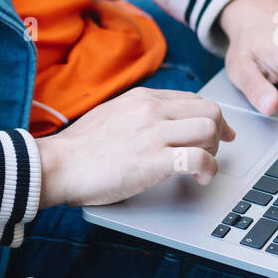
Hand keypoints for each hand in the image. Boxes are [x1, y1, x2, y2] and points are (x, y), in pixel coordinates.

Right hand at [37, 85, 234, 208]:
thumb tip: (157, 121)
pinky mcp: (155, 160)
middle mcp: (152, 110)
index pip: (193, 99)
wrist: (60, 164)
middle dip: (218, 132)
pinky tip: (200, 179)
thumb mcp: (111, 113)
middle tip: (211, 152)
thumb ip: (137, 113)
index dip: (211, 117)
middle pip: (209, 110)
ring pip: (209, 129)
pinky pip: (199, 158)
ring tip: (202, 166)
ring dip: (214, 150)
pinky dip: (208, 169)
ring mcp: (154, 133)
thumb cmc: (80, 147)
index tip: (217, 133)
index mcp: (143, 98)